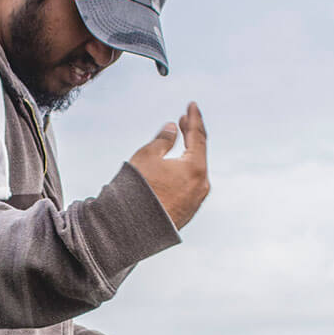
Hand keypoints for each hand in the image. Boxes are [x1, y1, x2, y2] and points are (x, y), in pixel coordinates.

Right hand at [129, 102, 209, 229]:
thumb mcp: (147, 156)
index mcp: (196, 169)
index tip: (192, 105)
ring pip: (195, 170)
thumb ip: (163, 139)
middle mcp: (201, 185)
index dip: (194, 118)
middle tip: (184, 120)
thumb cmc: (138, 190)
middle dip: (191, 135)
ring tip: (180, 140)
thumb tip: (173, 128)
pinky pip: (189, 184)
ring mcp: (196, 200)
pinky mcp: (188, 211)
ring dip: (188, 153)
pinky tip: (176, 166)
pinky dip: (184, 171)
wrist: (132, 229)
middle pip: (199, 153)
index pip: (199, 136)